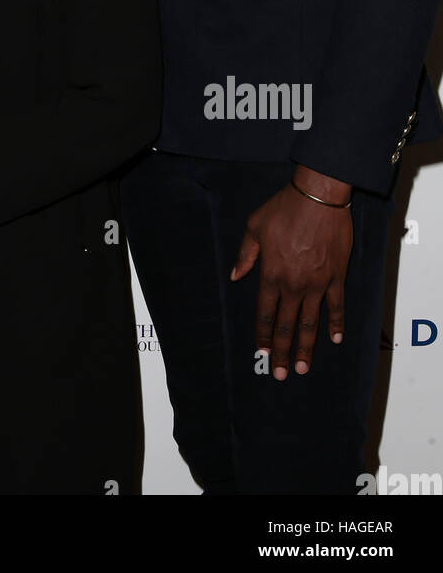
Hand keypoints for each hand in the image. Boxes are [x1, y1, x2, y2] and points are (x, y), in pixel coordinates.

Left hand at [231, 167, 352, 378]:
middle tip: (280, 374)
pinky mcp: (336, 277)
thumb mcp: (254, 226)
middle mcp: (293, 285)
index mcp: (271, 274)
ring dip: (307, 347)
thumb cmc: (284, 208)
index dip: (261, 336)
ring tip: (304, 368)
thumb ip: (245, 254)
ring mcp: (316, 283)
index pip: (264, 313)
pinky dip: (336, 324)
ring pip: (310, 323)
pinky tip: (335, 339)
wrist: (318, 197)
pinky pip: (336, 306)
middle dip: (281, 352)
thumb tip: (235, 275)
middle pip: (285, 325)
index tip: (260, 353)